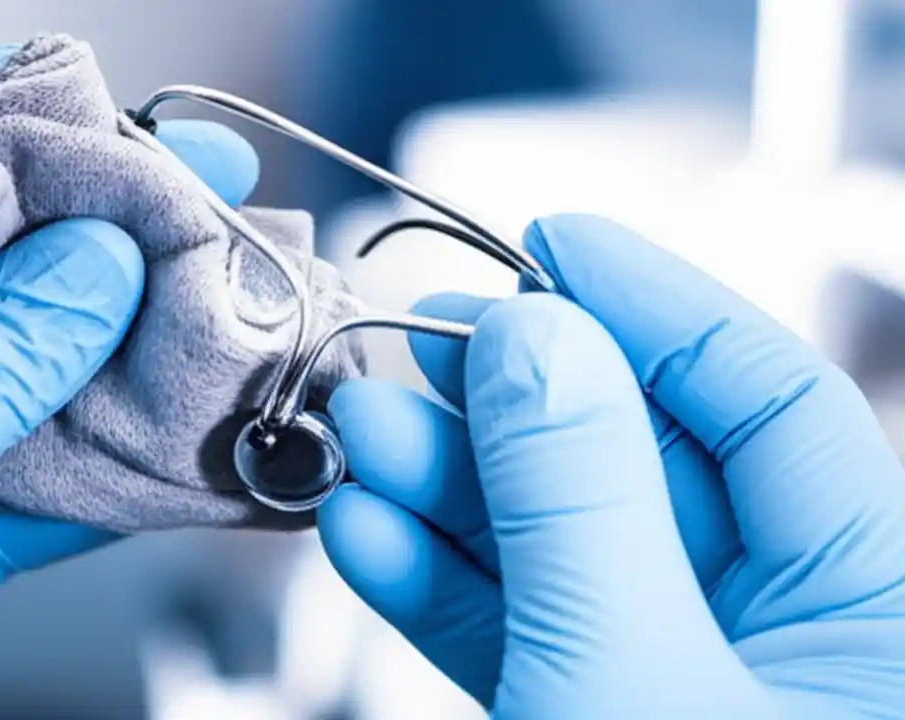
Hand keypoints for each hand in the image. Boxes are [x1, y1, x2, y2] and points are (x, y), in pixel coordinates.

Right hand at [319, 214, 904, 717]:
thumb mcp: (629, 674)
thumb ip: (582, 498)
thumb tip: (531, 339)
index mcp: (872, 614)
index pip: (774, 406)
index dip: (657, 307)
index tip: (548, 243)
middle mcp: (784, 640)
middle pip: (645, 467)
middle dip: (513, 401)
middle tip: (421, 338)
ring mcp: (676, 684)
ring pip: (563, 546)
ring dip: (448, 487)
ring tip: (361, 429)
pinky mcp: (586, 718)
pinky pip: (518, 629)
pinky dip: (437, 583)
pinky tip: (369, 532)